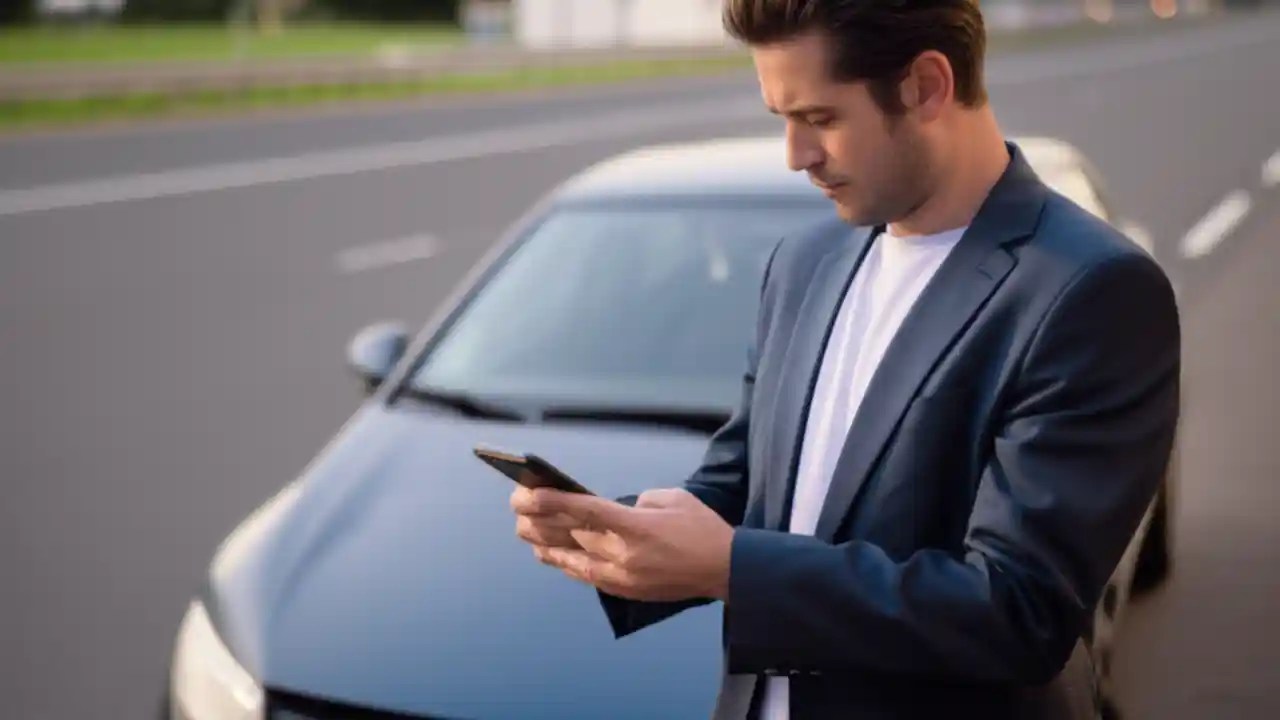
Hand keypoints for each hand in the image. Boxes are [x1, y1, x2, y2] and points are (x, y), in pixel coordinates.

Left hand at [516, 487, 733, 602]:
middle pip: (571, 535)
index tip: (526, 492)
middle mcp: (624, 553)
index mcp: (635, 526)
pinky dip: (567, 564)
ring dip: (545, 544)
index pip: (583, 510)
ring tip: (524, 531)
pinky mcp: (627, 589)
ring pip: (572, 559)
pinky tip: (551, 556)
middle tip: (516, 507)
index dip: (550, 501)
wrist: (727, 570)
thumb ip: (638, 501)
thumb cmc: (702, 528)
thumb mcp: (673, 498)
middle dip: (539, 520)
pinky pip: (587, 575)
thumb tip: (612, 510)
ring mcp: (623, 575)